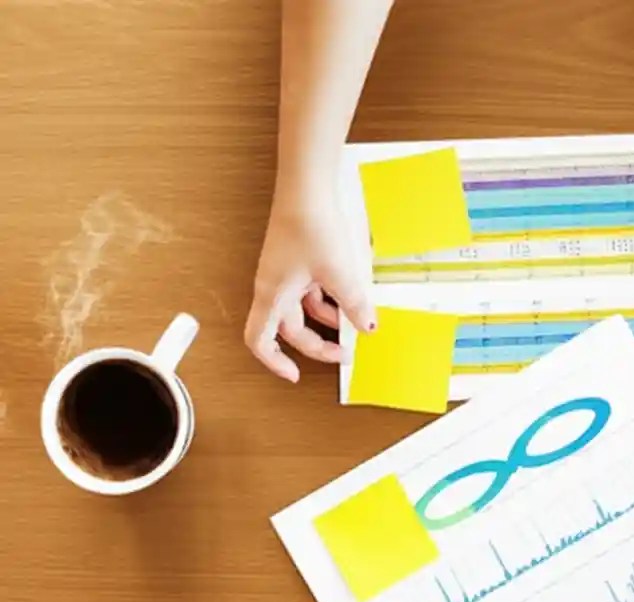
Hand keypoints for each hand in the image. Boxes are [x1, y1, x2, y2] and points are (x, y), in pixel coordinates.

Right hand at [244, 184, 375, 381]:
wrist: (307, 187)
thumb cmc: (311, 226)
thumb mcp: (340, 274)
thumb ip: (354, 304)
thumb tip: (366, 326)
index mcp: (272, 295)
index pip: (259, 340)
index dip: (273, 362)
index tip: (294, 375)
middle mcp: (273, 286)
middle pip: (290, 329)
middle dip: (317, 344)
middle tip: (345, 352)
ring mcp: (285, 272)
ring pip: (303, 309)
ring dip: (327, 319)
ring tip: (354, 321)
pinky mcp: (298, 259)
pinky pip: (311, 289)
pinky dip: (329, 298)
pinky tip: (350, 296)